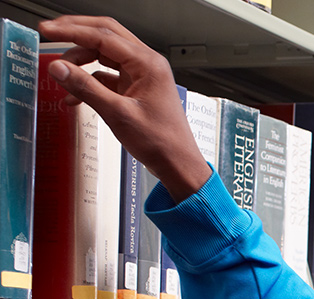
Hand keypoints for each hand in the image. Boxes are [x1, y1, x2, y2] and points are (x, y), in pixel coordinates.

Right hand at [37, 16, 211, 201]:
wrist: (177, 163)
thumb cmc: (161, 142)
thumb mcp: (118, 114)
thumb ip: (86, 88)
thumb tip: (59, 68)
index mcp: (148, 64)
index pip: (103, 36)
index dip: (71, 31)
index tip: (48, 31)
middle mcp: (147, 65)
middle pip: (105, 36)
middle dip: (75, 34)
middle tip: (50, 34)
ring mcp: (142, 76)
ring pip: (104, 55)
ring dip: (80, 62)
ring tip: (61, 75)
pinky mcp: (136, 88)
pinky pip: (107, 75)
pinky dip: (89, 81)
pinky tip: (74, 96)